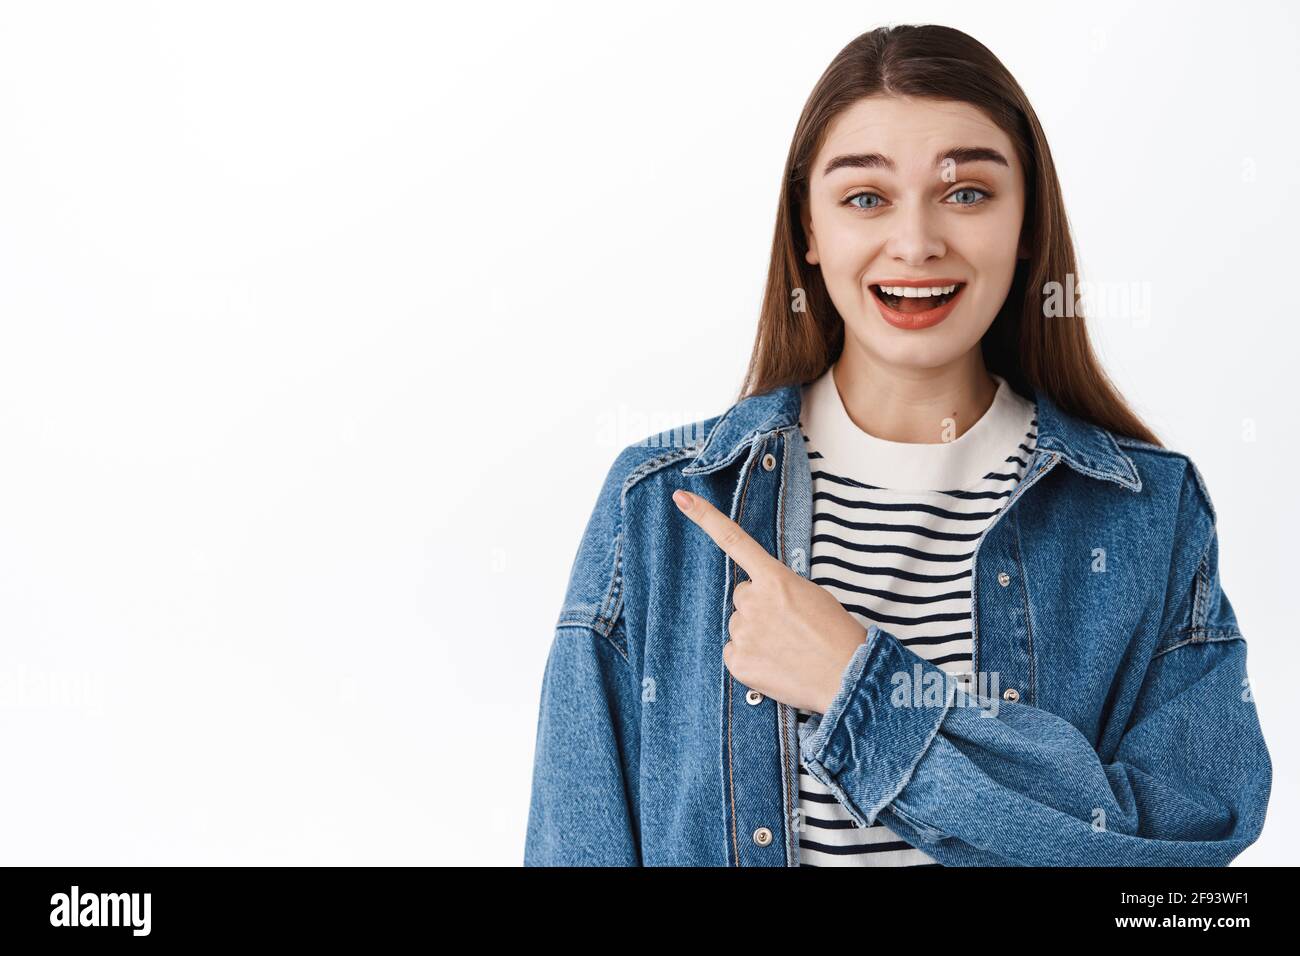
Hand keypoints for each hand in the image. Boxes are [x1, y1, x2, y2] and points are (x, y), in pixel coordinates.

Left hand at [672, 488, 867, 713]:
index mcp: (775, 578)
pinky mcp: (737, 661)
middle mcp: (753, 601)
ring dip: (757, 635)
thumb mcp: (812, 595)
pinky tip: (775, 664)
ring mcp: (743, 631)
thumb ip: (779, 588)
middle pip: (743, 597)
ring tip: (788, 649)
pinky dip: (751, 659)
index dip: (705, 517)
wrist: (847, 678)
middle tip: (789, 627)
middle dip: (760, 608)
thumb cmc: (836, 635)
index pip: (734, 541)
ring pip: (740, 626)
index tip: (681, 498)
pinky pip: (735, 653)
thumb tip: (762, 599)